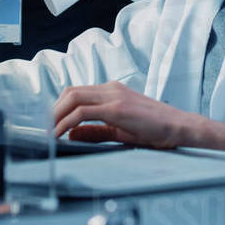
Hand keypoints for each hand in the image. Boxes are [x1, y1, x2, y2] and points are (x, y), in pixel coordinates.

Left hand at [52, 81, 224, 150]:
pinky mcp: (117, 108)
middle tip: (44, 130)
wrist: (180, 127)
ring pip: (73, 97)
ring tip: (48, 133)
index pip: (76, 92)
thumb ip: (96, 132)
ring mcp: (114, 96)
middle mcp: (111, 89)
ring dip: (56, 115)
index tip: (49, 125)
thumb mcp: (120, 131)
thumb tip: (70, 134)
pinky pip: (83, 112)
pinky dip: (66, 122)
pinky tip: (60, 135)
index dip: (58, 107)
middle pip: (70, 92)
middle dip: (52, 111)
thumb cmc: (155, 129)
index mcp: (112, 91)